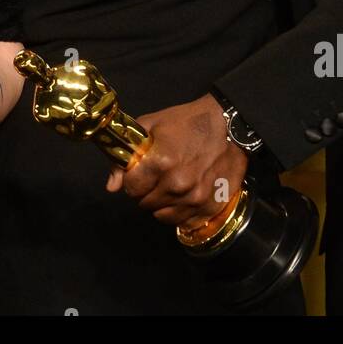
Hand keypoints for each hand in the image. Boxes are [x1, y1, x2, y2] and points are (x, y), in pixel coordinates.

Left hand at [105, 94, 247, 226]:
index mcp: (160, 163)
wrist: (230, 126)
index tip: (140, 171)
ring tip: (171, 184)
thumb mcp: (151, 125)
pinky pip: (182, 222)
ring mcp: (195, 199)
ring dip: (162, 202)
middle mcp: (177, 185)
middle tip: (157, 175)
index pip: (130, 188)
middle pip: (144, 203)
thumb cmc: (188, 122)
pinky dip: (179, 211)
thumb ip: (127, 154)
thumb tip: (112, 186)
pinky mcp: (209, 208)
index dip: (132, 179)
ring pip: (162, 216)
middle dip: (146, 191)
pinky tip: (184, 195)